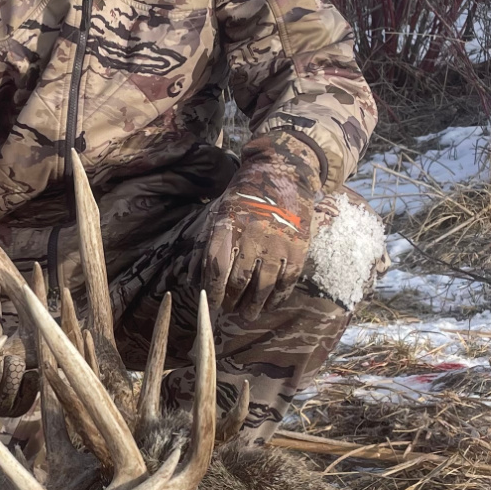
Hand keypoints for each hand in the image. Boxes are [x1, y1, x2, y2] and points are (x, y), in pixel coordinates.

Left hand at [204, 138, 321, 320]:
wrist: (283, 174)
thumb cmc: (245, 196)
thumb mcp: (218, 213)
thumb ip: (205, 245)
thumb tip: (193, 280)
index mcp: (229, 226)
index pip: (216, 267)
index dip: (213, 290)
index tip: (212, 304)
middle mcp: (252, 237)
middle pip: (238, 280)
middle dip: (231, 300)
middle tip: (229, 309)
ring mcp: (277, 244)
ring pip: (263, 286)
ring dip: (253, 305)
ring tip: (247, 315)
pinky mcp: (297, 249)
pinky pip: (286, 281)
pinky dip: (277, 297)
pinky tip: (270, 304)